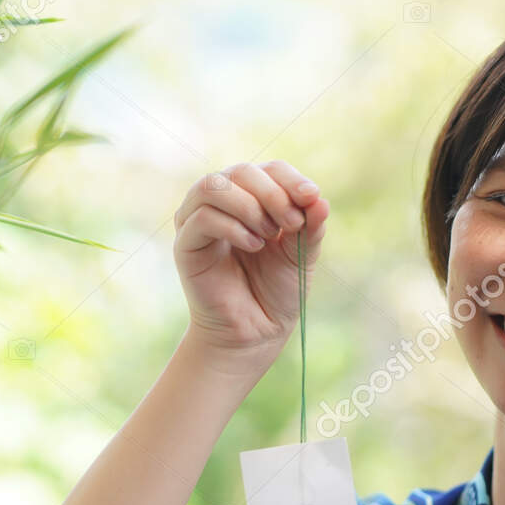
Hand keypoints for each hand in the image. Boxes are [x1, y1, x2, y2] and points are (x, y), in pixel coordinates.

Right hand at [171, 160, 328, 370]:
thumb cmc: (277, 292)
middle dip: (273, 194)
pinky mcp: (185, 245)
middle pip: (241, 171)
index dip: (290, 179)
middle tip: (290, 224)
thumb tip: (319, 199)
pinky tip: (253, 246)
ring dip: (249, 206)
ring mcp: (198, 222)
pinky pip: (202, 217)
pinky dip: (233, 226)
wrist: (255, 333)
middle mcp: (222, 205)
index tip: (311, 197)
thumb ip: (310, 226)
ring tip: (267, 234)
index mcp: (252, 200)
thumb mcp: (302, 256)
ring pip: (214, 185)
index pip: (268, 170)